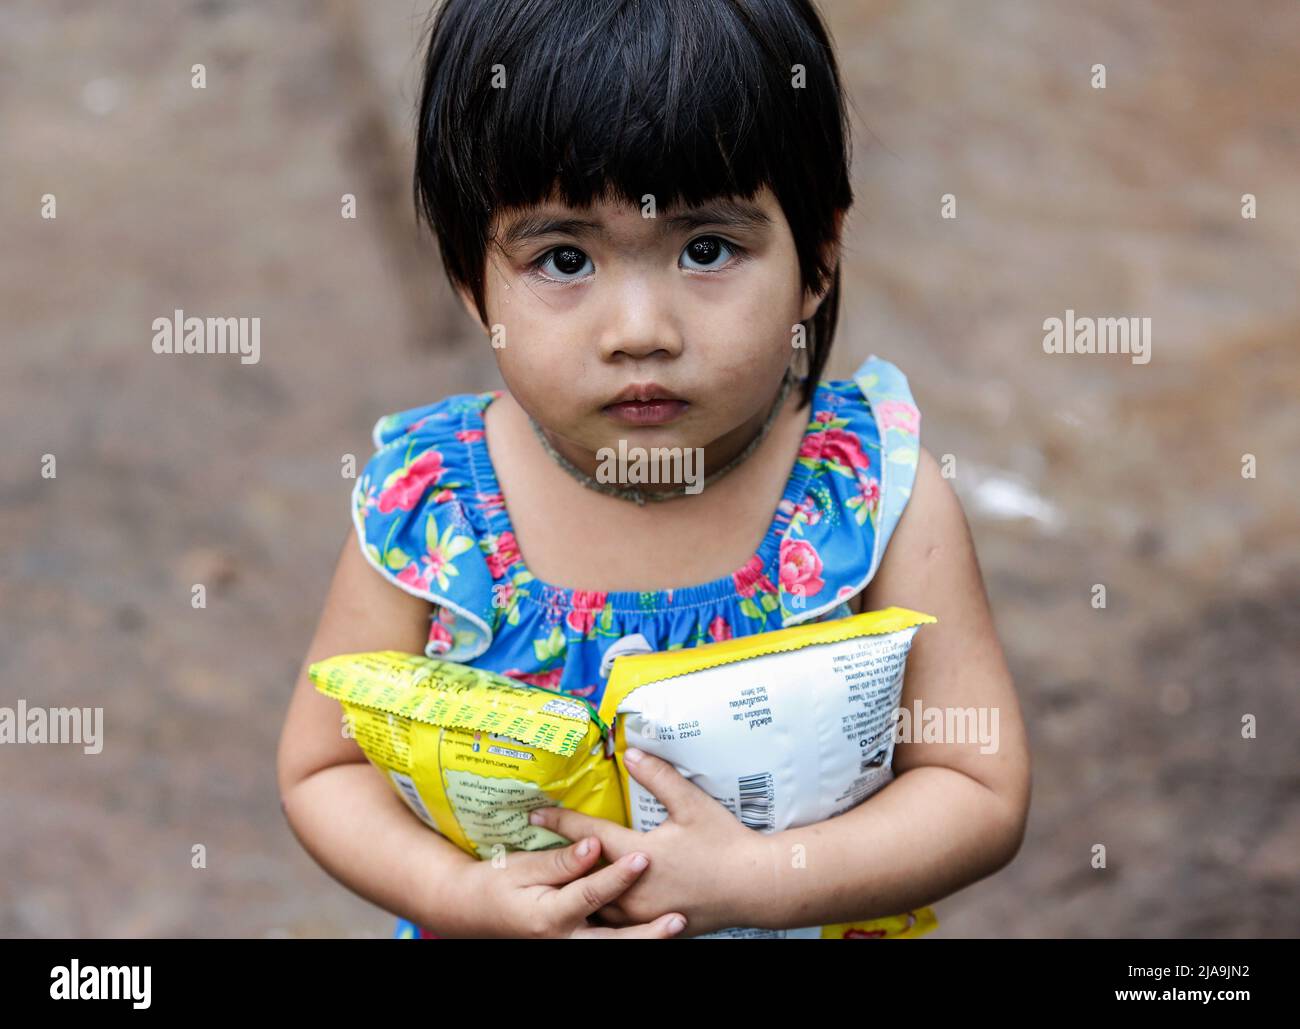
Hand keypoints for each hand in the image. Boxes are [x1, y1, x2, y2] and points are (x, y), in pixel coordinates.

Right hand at [457, 833, 688, 938]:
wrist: (478, 913)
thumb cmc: (499, 884)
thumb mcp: (522, 868)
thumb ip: (561, 861)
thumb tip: (594, 845)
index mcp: (549, 917)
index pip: (589, 896)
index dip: (617, 877)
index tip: (643, 858)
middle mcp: (564, 940)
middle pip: (613, 942)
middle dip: (648, 934)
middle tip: (678, 918)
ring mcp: (572, 947)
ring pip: (615, 948)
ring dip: (647, 940)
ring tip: (678, 925)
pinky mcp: (579, 944)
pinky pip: (610, 944)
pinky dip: (634, 939)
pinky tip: (661, 929)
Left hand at [527, 748, 769, 936]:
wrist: (755, 887)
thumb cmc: (725, 844)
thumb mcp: (692, 804)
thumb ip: (658, 777)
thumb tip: (631, 754)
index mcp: (638, 856)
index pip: (587, 836)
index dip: (560, 822)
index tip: (536, 814)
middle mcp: (633, 889)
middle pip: (583, 875)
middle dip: (561, 859)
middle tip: (540, 845)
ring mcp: (642, 914)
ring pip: (596, 903)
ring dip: (580, 886)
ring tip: (562, 872)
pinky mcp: (653, 927)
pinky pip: (616, 919)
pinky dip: (602, 904)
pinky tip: (598, 895)